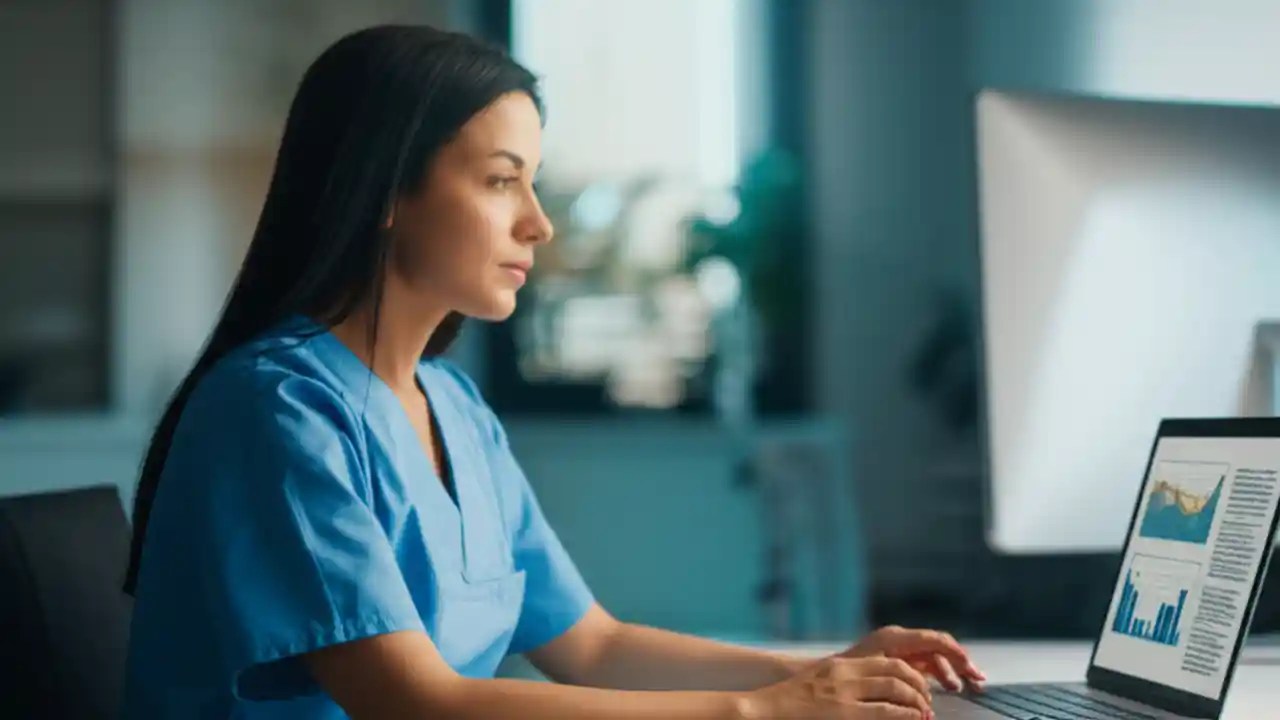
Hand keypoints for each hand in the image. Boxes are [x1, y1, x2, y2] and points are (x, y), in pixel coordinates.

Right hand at [740, 655, 934, 718]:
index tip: (919, 688)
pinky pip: (885, 711)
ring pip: (894, 688)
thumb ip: (846, 685)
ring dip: (916, 701)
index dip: (911, 674)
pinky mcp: (843, 713)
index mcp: (840, 666)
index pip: (887, 661)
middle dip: (918, 686)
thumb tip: (876, 697)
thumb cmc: (791, 704)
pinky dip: (904, 715)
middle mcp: (844, 674)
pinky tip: (913, 719)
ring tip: (924, 713)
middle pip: (896, 671)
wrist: (763, 711)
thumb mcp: (821, 686)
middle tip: (927, 702)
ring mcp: (844, 693)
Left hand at [839, 626, 985, 692]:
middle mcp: (897, 639)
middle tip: (978, 681)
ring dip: (950, 670)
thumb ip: (907, 680)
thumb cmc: (845, 677)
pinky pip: (922, 662)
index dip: (957, 654)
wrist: (821, 679)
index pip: (935, 640)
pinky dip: (936, 673)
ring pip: (932, 655)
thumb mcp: (879, 676)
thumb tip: (930, 697)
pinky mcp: (894, 658)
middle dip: (959, 662)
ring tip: (964, 687)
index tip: (972, 671)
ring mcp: (896, 647)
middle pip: (938, 646)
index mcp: (895, 639)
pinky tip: (946, 687)